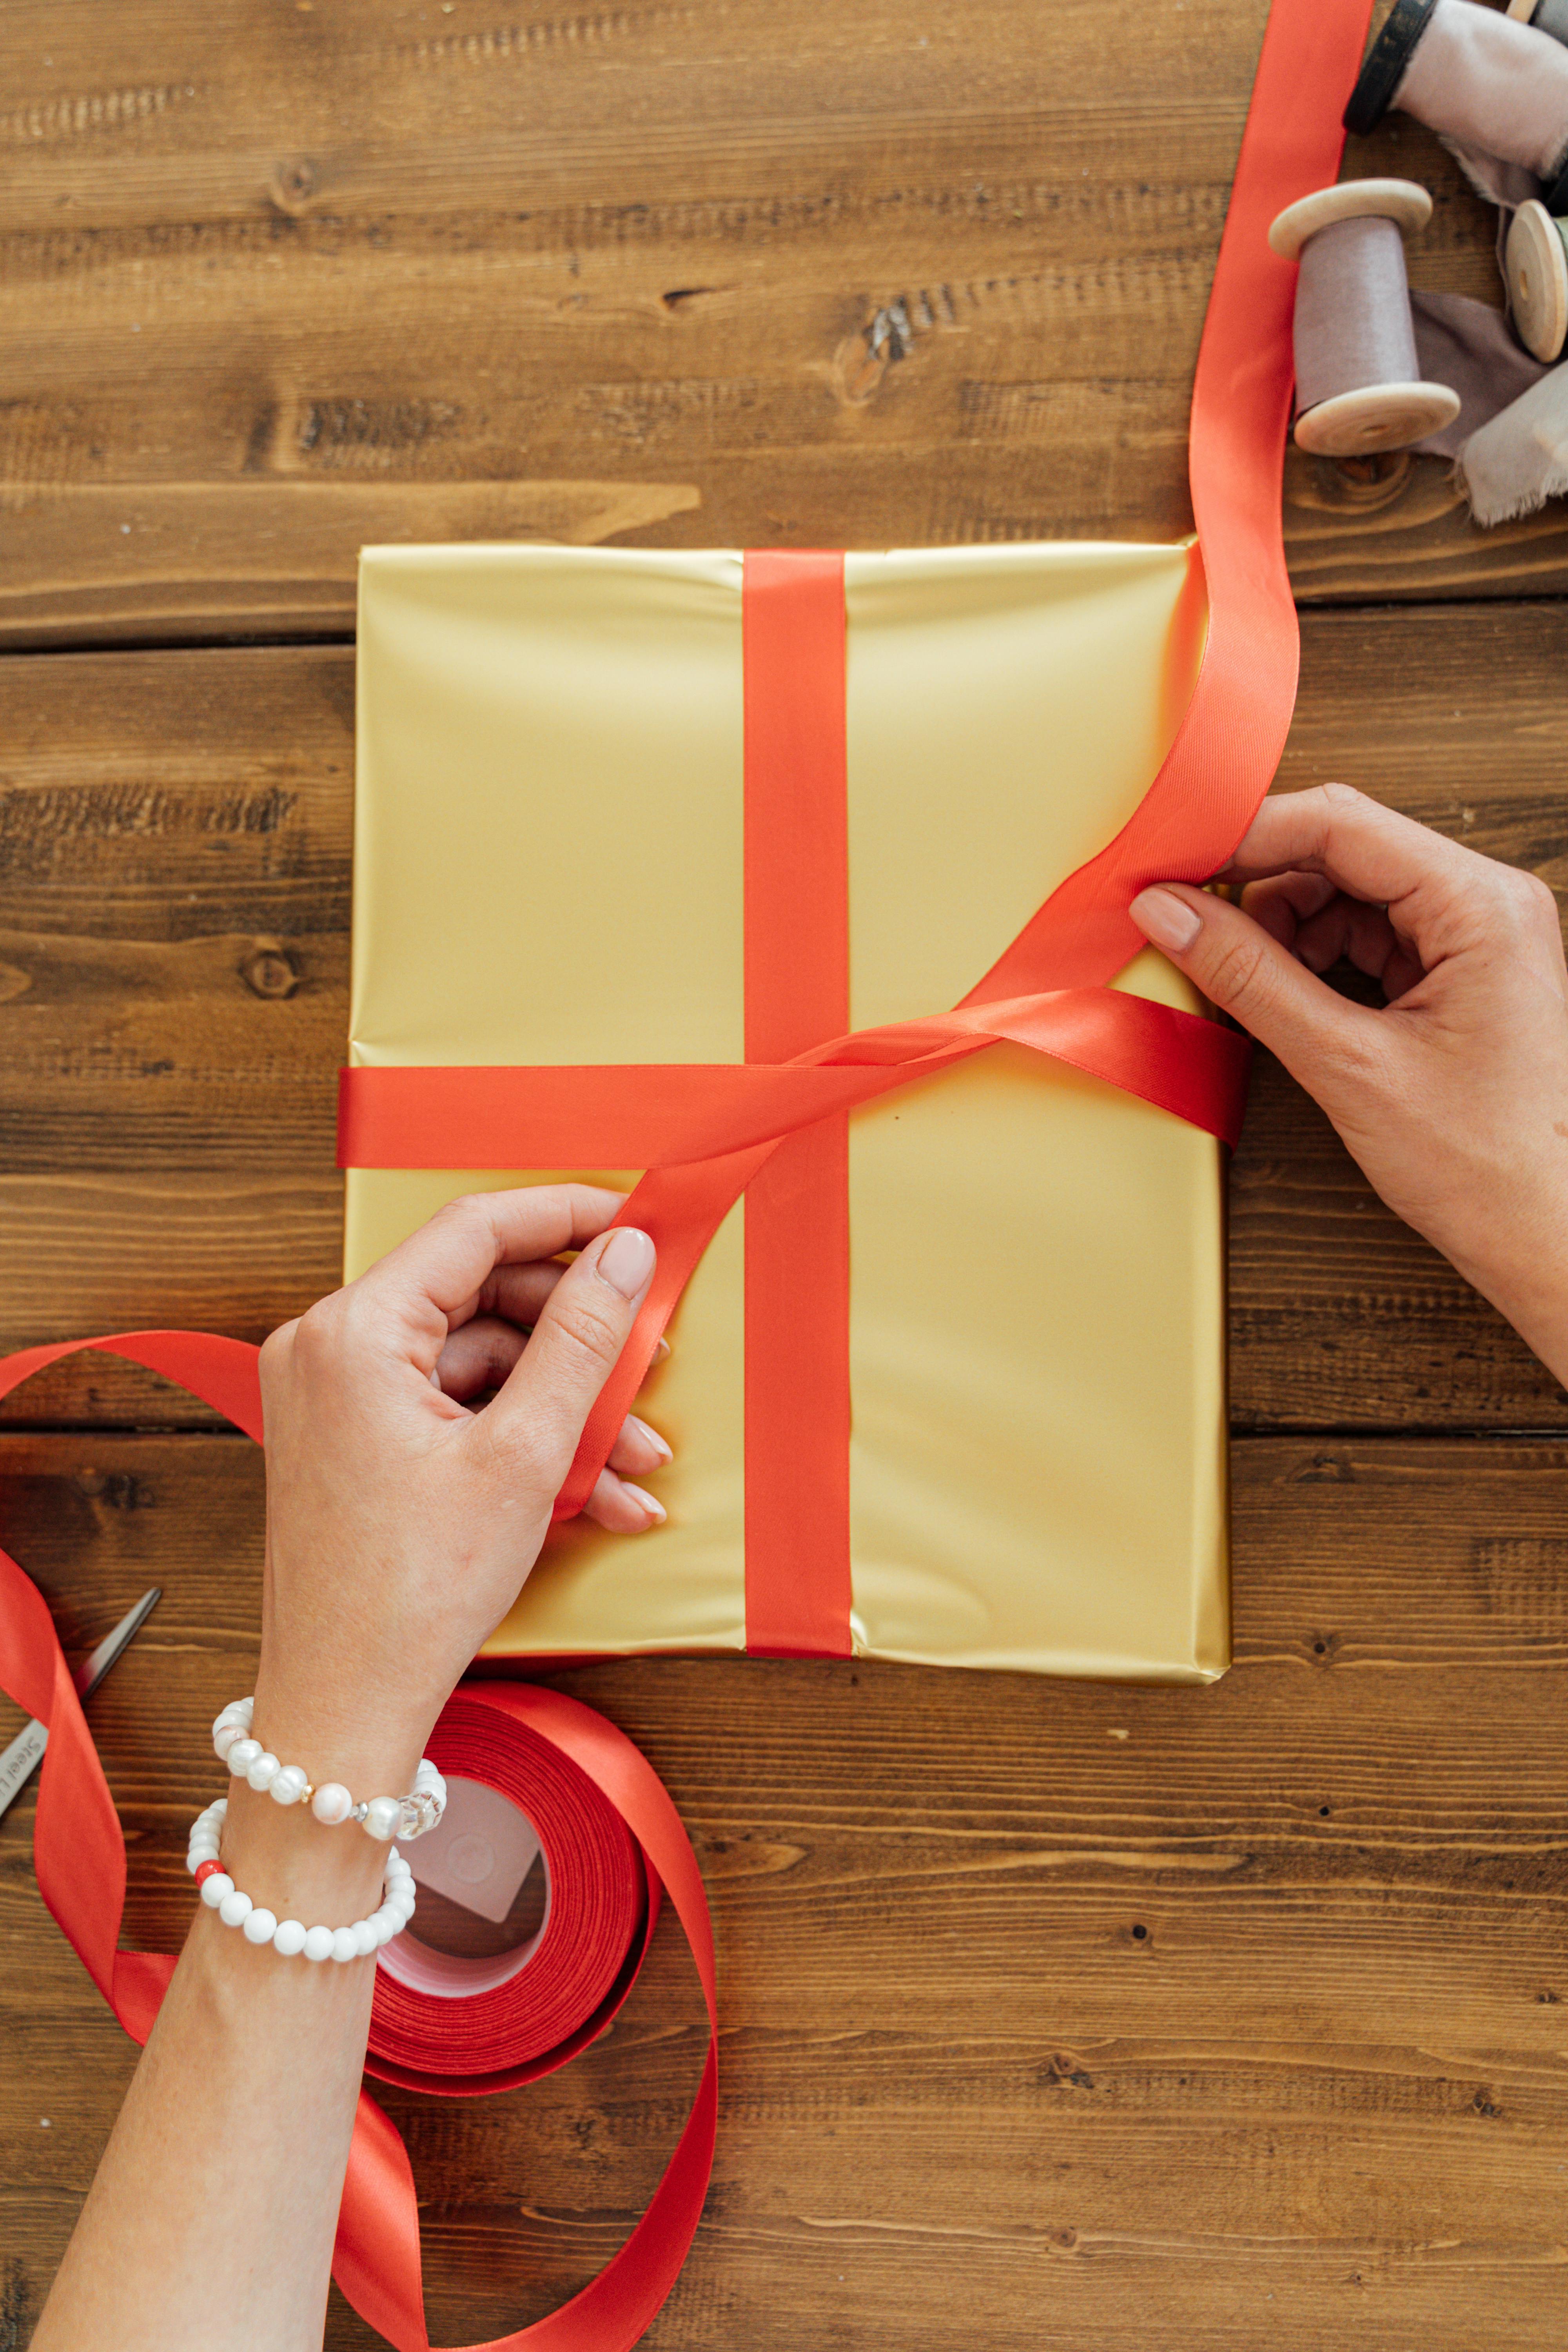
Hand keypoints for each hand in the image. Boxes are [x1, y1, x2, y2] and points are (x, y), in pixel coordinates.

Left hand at [251, 1187, 665, 1796]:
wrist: (346, 1707)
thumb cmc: (412, 1592)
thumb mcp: (523, 1453)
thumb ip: (581, 1339)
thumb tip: (625, 1253)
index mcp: (353, 1331)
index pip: (474, 1228)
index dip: (567, 1216)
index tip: (638, 1223)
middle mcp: (332, 1350)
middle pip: (483, 1299)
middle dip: (579, 1342)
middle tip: (652, 1361)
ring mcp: (340, 1399)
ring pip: (481, 1366)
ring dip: (567, 1409)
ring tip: (639, 1463)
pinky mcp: (358, 1443)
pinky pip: (457, 1414)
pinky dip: (526, 1445)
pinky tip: (600, 1494)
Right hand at [1130, 782, 1567, 1384]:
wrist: (1552, 1238)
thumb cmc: (1493, 1167)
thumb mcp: (1350, 1066)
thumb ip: (1251, 979)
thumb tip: (1173, 913)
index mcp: (1482, 906)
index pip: (1339, 824)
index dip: (1242, 834)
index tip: (1172, 860)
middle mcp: (1488, 904)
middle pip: (1343, 848)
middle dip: (1257, 880)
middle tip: (1184, 914)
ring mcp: (1477, 937)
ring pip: (1350, 890)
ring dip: (1281, 923)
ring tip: (1238, 976)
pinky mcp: (1461, 972)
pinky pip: (1370, 933)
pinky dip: (1313, 955)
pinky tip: (1279, 993)